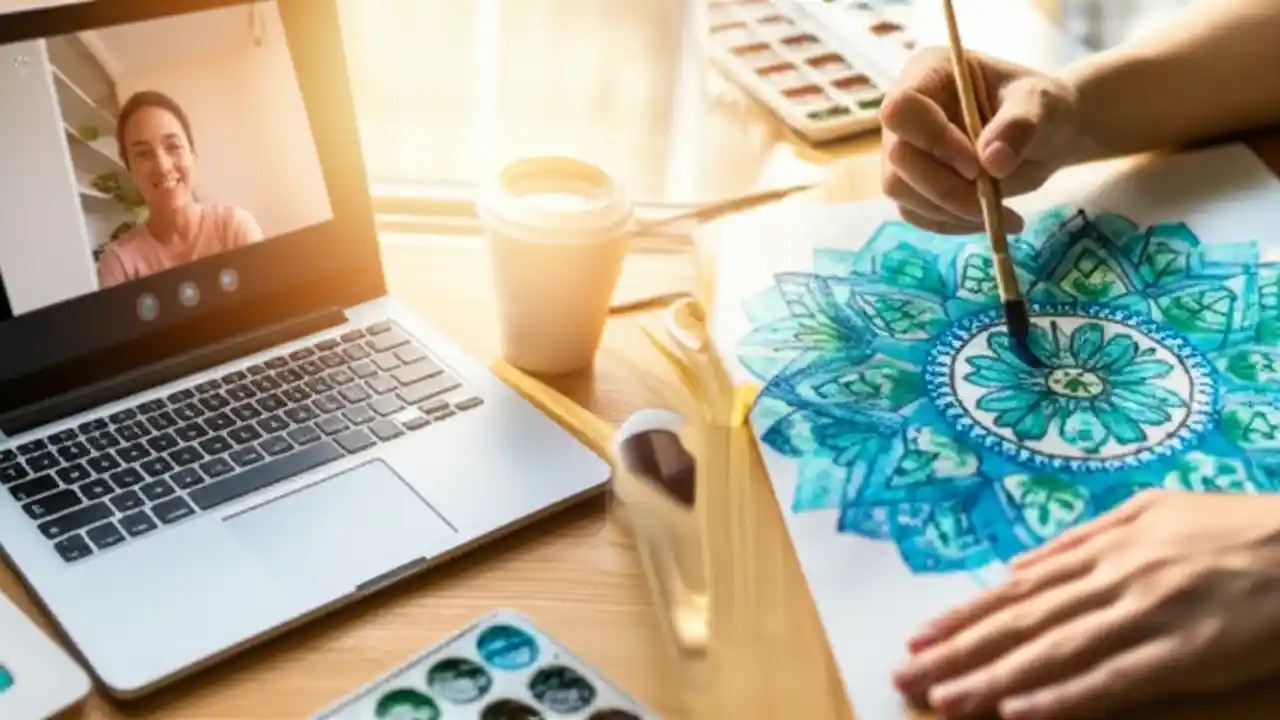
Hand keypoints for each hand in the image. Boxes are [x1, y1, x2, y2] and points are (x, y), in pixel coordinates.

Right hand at [880, 48, 1081, 233]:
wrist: (1048, 135)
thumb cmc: (1042, 107)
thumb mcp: (1043, 105)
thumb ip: (1020, 125)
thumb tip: (992, 162)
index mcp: (928, 73)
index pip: (902, 109)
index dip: (932, 141)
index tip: (976, 166)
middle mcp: (906, 112)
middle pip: (898, 157)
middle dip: (945, 187)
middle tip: (994, 201)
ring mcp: (904, 149)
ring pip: (900, 190)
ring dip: (949, 210)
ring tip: (1000, 213)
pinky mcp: (911, 183)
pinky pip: (915, 212)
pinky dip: (951, 222)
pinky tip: (988, 218)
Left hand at [892, 490, 1279, 718]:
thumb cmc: (1231, 527)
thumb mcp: (1151, 510)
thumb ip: (1083, 538)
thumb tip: (1019, 567)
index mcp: (1104, 547)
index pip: (1018, 590)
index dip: (965, 615)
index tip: (920, 636)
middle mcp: (1113, 578)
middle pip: (1022, 622)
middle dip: (960, 651)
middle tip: (907, 676)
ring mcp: (1146, 614)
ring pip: (1053, 650)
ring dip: (993, 676)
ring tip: (944, 698)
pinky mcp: (1183, 650)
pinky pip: (1114, 678)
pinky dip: (1065, 696)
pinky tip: (1022, 712)